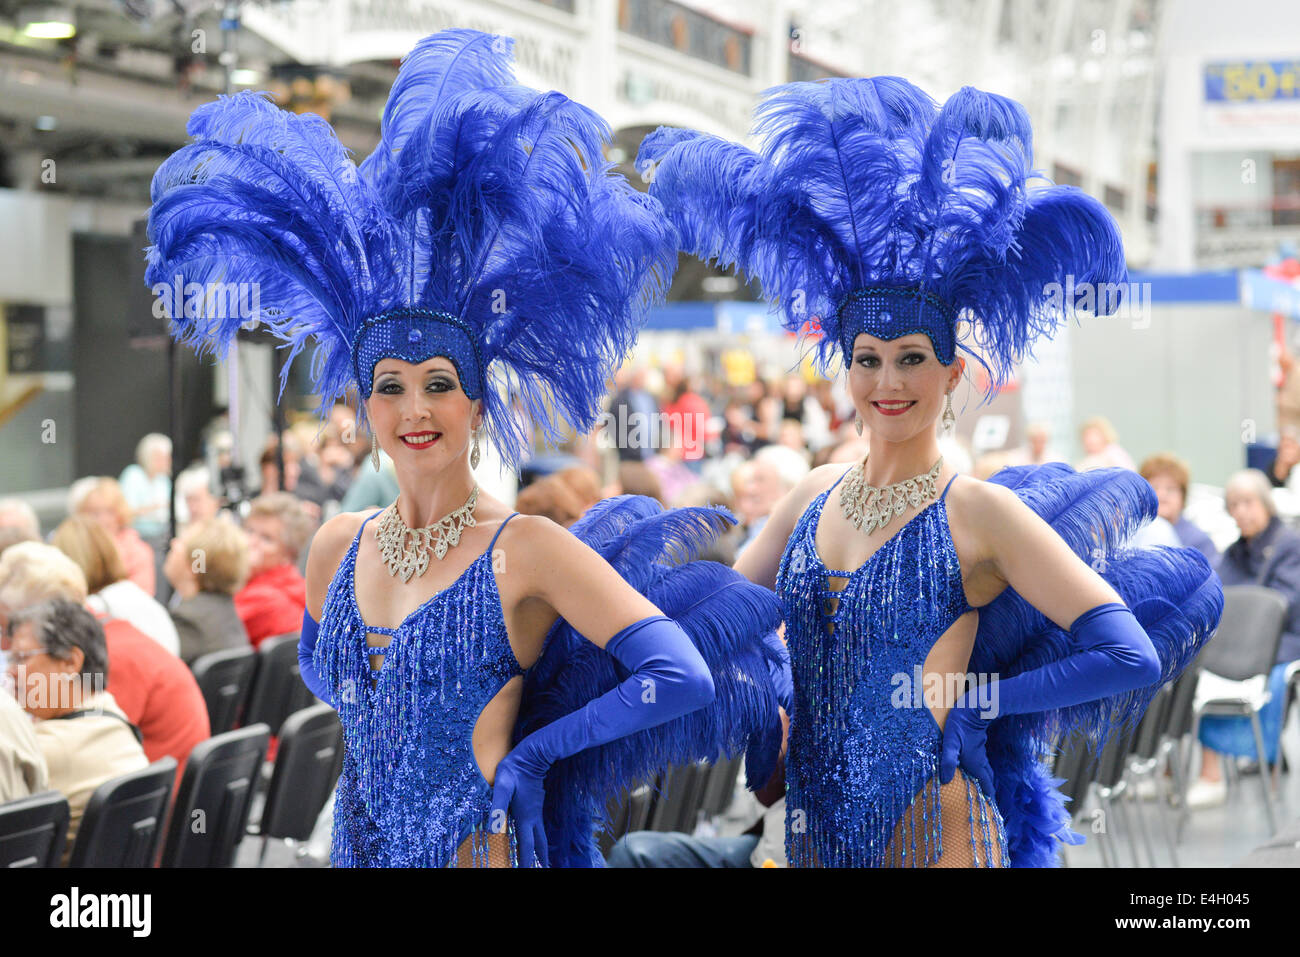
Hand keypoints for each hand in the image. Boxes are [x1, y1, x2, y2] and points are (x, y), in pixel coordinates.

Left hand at [488, 750, 548, 867]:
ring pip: (541, 835)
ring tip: (543, 860)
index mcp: (524, 817)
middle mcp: (533, 817)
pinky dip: (539, 838)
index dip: (525, 860)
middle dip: (541, 858)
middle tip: (544, 868)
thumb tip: (492, 829)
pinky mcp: (536, 804)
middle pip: (539, 843)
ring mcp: (536, 811)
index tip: (525, 871)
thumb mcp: (502, 787)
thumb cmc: (514, 771)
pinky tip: (536, 837)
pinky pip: (539, 827)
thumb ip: (497, 807)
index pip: (526, 845)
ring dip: (541, 849)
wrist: (532, 756)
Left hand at [939, 697, 996, 799]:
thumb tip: (945, 781)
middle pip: (987, 779)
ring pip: (986, 770)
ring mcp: (981, 752)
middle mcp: (981, 760)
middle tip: (986, 801)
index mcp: (976, 764)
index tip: (991, 807)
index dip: (988, 796)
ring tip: (981, 788)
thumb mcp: (950, 744)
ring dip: (985, 780)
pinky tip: (974, 767)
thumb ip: (948, 761)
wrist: (972, 708)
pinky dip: (981, 769)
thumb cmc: (960, 726)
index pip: (986, 784)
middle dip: (987, 790)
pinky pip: (982, 761)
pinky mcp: (978, 744)